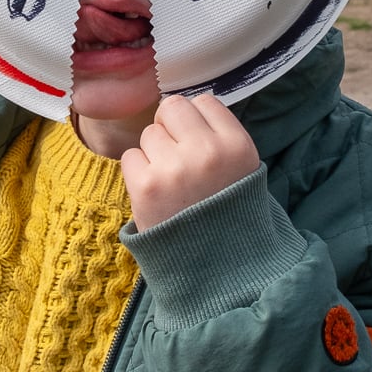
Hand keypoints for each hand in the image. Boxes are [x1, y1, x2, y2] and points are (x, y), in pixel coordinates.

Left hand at [121, 94, 260, 230]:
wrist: (215, 270)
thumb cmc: (225, 215)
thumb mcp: (242, 171)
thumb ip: (219, 136)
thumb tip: (185, 106)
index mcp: (237, 146)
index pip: (204, 101)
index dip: (195, 121)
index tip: (196, 143)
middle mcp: (207, 152)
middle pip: (172, 108)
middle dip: (170, 128)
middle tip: (177, 158)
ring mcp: (175, 168)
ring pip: (149, 133)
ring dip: (154, 153)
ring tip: (170, 184)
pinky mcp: (145, 187)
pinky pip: (130, 157)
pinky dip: (137, 174)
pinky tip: (155, 194)